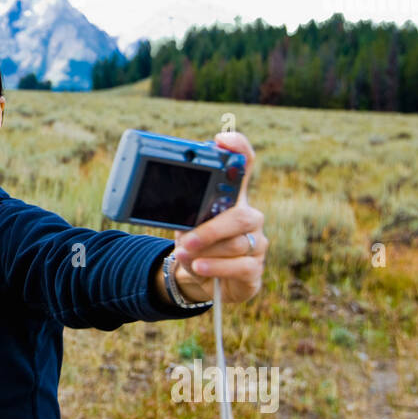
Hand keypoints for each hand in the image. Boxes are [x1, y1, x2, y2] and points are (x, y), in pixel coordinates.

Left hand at [170, 131, 267, 305]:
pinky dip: (215, 267)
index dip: (238, 149)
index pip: (244, 165)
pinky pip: (239, 266)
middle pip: (240, 215)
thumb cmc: (195, 245)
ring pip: (236, 243)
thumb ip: (181, 210)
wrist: (201, 278)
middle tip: (186, 239)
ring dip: (206, 251)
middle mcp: (249, 217)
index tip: (221, 140)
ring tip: (185, 255)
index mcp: (232, 199)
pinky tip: (199, 266)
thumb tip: (160, 203)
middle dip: (210, 229)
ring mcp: (256, 242)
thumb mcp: (184, 224)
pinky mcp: (254, 268)